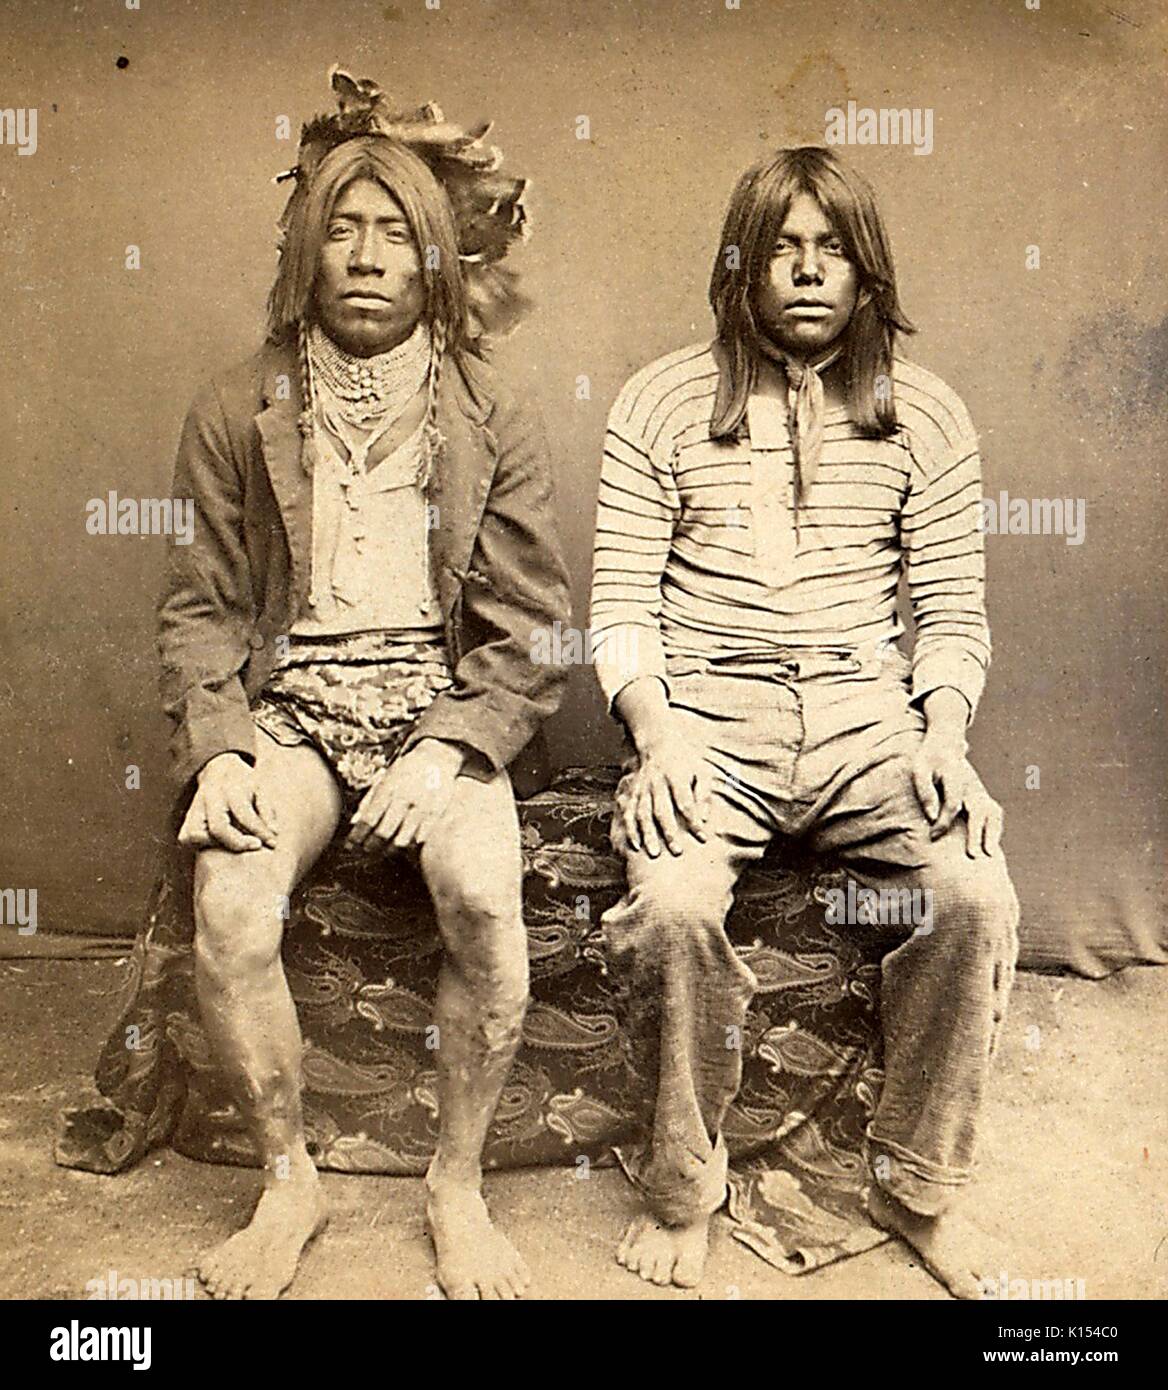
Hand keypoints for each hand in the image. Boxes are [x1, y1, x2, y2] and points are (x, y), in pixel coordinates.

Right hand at [178, 752, 277, 852]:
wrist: (218, 768)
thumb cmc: (244, 783)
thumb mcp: (260, 788)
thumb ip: (267, 811)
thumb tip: (274, 834)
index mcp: (230, 788)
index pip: (244, 815)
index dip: (260, 832)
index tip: (273, 843)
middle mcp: (209, 798)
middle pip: (218, 828)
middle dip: (238, 842)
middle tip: (256, 846)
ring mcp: (194, 808)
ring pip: (196, 835)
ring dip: (218, 845)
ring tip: (237, 843)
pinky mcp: (186, 818)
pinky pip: (187, 838)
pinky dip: (202, 844)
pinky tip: (220, 843)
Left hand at [346, 739, 463, 852]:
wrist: (438, 758)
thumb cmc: (405, 770)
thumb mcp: (384, 779)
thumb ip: (368, 800)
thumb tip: (353, 823)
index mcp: (388, 788)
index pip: (368, 819)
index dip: (357, 836)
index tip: (350, 845)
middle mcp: (405, 799)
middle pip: (383, 833)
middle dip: (370, 846)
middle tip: (364, 850)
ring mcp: (422, 808)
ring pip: (401, 841)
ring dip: (387, 851)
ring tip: (381, 851)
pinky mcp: (436, 815)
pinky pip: (419, 840)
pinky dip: (407, 847)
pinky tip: (401, 846)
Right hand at [616, 724, 711, 857]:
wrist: (658, 743)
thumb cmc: (686, 762)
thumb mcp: (701, 771)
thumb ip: (704, 794)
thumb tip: (704, 820)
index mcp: (676, 776)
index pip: (685, 802)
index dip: (693, 820)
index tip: (703, 837)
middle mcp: (656, 782)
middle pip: (662, 810)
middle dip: (669, 832)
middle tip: (677, 852)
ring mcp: (641, 788)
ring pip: (642, 814)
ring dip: (648, 835)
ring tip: (654, 854)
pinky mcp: (631, 793)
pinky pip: (628, 813)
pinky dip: (630, 830)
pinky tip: (635, 845)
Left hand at [911, 736, 1002, 857]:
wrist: (946, 743)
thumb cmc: (929, 759)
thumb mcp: (919, 769)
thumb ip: (925, 792)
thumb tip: (931, 818)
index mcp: (956, 777)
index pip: (953, 804)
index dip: (944, 822)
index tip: (933, 836)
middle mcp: (972, 785)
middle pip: (980, 810)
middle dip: (977, 833)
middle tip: (973, 855)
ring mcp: (980, 791)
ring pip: (993, 813)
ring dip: (993, 834)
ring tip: (990, 856)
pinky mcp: (982, 796)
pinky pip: (994, 814)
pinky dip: (994, 830)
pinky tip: (990, 847)